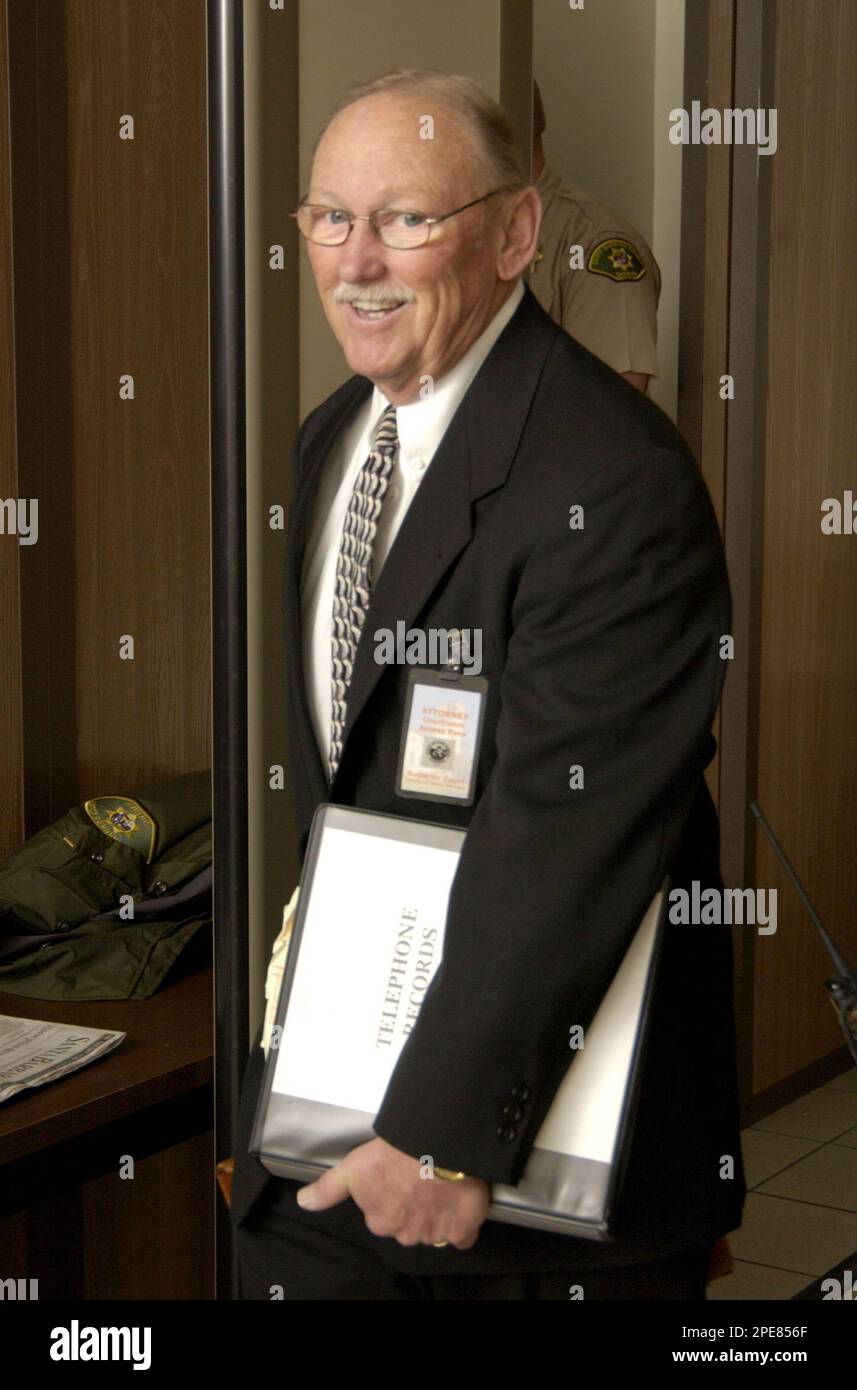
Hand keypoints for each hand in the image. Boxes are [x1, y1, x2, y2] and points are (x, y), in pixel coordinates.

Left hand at [295, 1136, 490, 1248]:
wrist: (436, 1145)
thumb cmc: (394, 1152)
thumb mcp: (353, 1167)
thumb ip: (328, 1188)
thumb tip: (304, 1202)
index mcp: (379, 1221)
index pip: (384, 1215)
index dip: (391, 1195)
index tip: (398, 1178)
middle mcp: (405, 1234)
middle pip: (409, 1224)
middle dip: (413, 1207)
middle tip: (420, 1179)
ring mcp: (434, 1234)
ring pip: (434, 1228)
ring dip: (437, 1212)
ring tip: (441, 1183)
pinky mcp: (462, 1230)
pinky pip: (462, 1235)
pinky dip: (462, 1223)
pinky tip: (460, 1202)